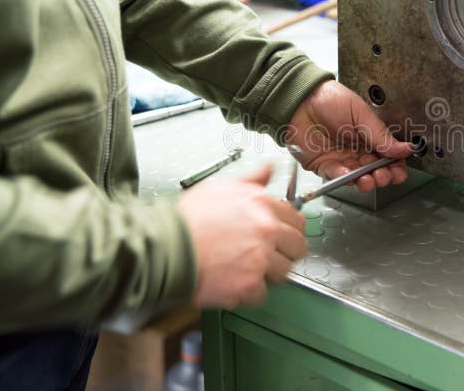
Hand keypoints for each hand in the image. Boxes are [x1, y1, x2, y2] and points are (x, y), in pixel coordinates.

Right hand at [179, 166, 306, 307]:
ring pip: (284, 273)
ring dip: (268, 274)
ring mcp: (260, 258)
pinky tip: (234, 281)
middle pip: (298, 248)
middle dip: (285, 253)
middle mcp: (267, 230)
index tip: (283, 236)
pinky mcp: (249, 284)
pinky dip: (249, 292)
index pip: (297, 220)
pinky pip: (262, 293)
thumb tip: (269, 169)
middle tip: (268, 256)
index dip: (290, 230)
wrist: (166, 247)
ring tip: (246, 269)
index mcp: (262, 204)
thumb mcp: (220, 188)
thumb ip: (251, 180)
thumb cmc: (186, 219)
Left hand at [287, 80, 413, 192]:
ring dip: (367, 181)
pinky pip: (336, 176)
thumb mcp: (361, 113)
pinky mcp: (324, 165)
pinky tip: (351, 174)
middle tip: (385, 175)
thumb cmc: (329, 99)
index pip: (388, 156)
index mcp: (369, 137)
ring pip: (358, 177)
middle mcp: (357, 150)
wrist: (301, 100)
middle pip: (375, 170)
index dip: (395, 165)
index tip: (399, 169)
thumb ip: (381, 135)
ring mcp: (341, 159)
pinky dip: (345, 177)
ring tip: (370, 179)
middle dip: (383, 176)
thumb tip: (404, 148)